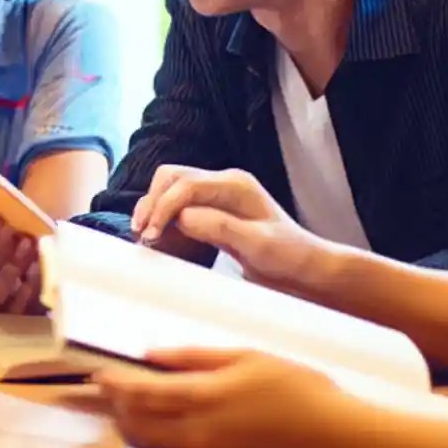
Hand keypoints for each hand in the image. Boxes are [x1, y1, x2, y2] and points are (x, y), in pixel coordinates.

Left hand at [95, 349, 360, 447]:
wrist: (341, 443)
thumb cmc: (301, 391)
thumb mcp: (248, 358)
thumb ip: (194, 357)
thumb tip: (151, 354)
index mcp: (205, 398)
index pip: (140, 393)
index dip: (114, 384)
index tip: (100, 374)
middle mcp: (197, 434)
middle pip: (134, 424)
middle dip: (116, 407)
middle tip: (111, 389)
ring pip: (147, 446)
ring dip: (130, 426)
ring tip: (131, 407)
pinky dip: (154, 442)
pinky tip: (163, 427)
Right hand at [130, 165, 329, 288]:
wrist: (304, 269)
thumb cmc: (288, 256)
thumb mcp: (257, 244)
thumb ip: (219, 227)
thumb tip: (181, 218)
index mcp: (235, 185)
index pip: (185, 185)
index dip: (162, 207)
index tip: (151, 235)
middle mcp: (223, 184)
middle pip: (171, 178)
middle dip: (151, 203)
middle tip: (142, 234)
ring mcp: (216, 197)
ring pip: (169, 189)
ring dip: (153, 210)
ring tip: (146, 238)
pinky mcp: (211, 212)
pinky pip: (177, 207)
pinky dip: (162, 220)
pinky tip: (160, 239)